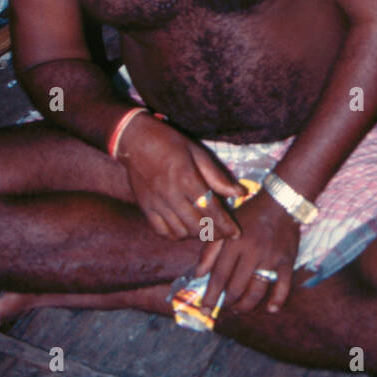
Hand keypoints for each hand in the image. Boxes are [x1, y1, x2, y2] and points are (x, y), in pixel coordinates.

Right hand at [118, 112, 244, 241]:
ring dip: (197, 235)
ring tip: (206, 230)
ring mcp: (156, 204)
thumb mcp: (198, 153)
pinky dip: (176, 236)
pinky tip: (185, 230)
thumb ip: (218, 176)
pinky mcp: (145, 208)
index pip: (211, 210)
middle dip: (214, 234)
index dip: (226, 225)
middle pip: (198, 226)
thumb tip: (241, 193)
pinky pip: (163, 232)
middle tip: (224, 234)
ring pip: (181, 232)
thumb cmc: (171, 143)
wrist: (136, 141)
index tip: (235, 234)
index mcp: (187, 179)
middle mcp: (172, 195)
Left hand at [196, 189, 299, 316]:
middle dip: (228, 302)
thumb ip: (210, 249)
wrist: (281, 202)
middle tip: (225, 306)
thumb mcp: (226, 226)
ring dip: (246, 305)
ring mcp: (271, 258)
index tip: (205, 310)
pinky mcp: (287, 260)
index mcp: (234, 243)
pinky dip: (278, 299)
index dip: (211, 296)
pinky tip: (270, 308)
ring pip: (257, 291)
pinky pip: (283, 285)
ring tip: (240, 308)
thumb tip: (198, 274)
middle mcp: (252, 252)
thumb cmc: (250, 214)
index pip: (219, 276)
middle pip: (236, 287)